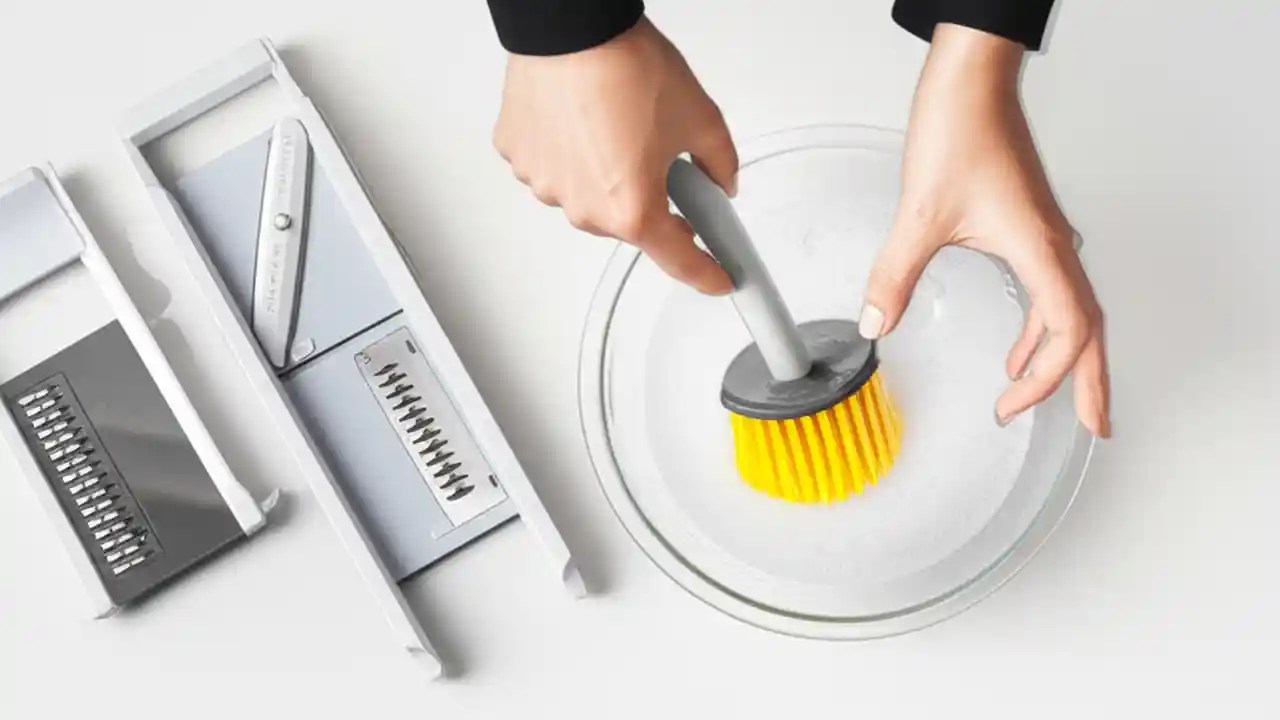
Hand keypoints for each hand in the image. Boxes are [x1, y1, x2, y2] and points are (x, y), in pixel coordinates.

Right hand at [493, 17, 736, 293]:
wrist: (573, 28)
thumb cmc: (624, 67)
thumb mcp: (699, 116)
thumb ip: (720, 163)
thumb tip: (721, 180)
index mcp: (632, 209)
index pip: (678, 260)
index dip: (706, 273)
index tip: (716, 281)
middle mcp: (584, 209)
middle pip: (630, 223)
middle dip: (650, 196)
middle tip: (659, 152)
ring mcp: (547, 186)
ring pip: (589, 197)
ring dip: (607, 174)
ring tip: (616, 123)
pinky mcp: (521, 158)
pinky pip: (555, 169)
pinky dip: (571, 153)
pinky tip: (583, 118)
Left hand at [859, 24, 1110, 436]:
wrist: (972, 85)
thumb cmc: (961, 134)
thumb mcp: (920, 215)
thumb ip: (895, 274)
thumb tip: (876, 323)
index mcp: (1040, 250)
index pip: (1067, 333)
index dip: (1048, 379)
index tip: (1010, 407)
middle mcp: (1052, 247)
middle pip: (1089, 331)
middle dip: (1089, 382)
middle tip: (1095, 427)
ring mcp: (1044, 237)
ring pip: (1073, 311)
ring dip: (1063, 357)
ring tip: (1037, 395)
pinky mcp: (1028, 226)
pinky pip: (1050, 289)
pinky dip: (1040, 326)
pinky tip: (1017, 344)